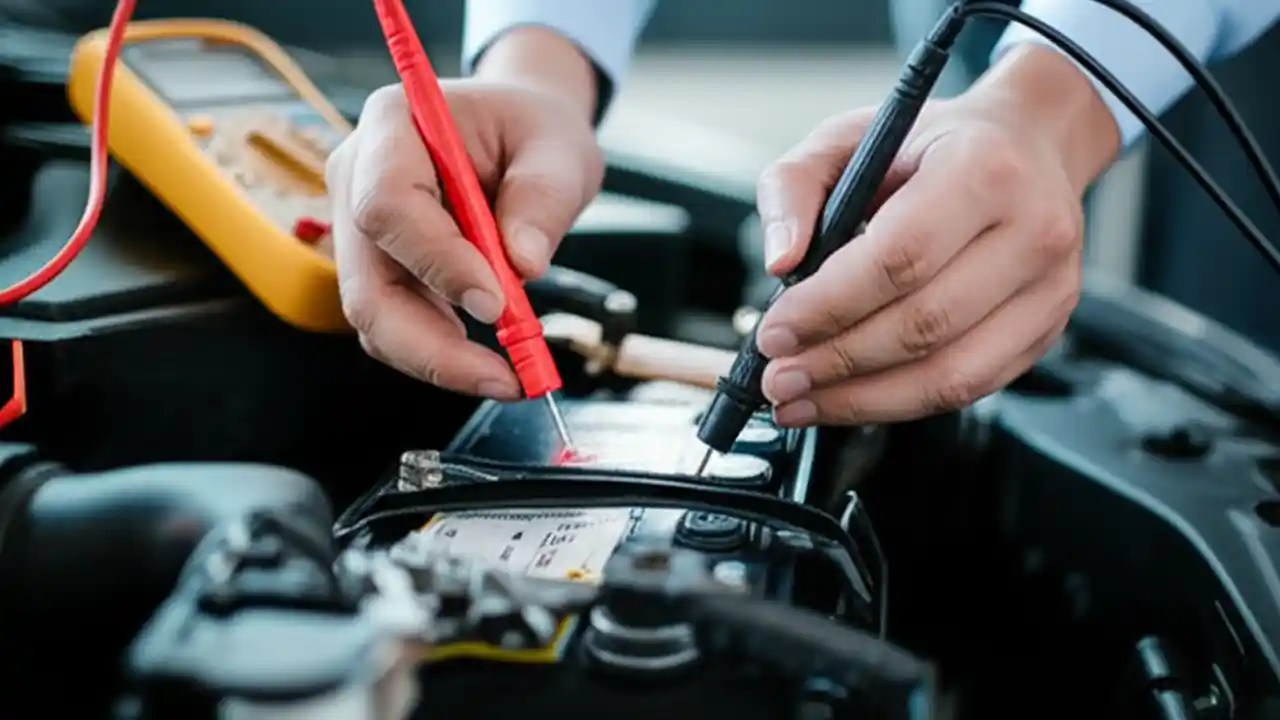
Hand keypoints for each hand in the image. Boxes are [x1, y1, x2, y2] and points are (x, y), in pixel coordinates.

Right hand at [325, 28, 603, 398]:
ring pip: (375, 317)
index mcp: (392, 125)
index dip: (436, 262)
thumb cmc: (531, 130)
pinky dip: (439, 353)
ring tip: (507, 375)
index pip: (388, 204)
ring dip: (438, 359)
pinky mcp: (377, 269)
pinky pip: (394, 326)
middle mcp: (358, 179)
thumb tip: (523, 263)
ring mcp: (359, 230)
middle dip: (429, 344)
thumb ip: (543, 198)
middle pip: (366, 282)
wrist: (518, 135)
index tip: (495, 304)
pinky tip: (487, 361)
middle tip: (501, 376)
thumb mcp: (559, 149)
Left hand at [755, 46, 1121, 426]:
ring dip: (863, 399)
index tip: (775, 332)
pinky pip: (970, 387)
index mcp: (983, 169)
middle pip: (923, 324)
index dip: (829, 306)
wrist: (1025, 144)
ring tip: (802, 400)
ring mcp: (1049, 288)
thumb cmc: (932, 145)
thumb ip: (793, 187)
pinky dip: (901, 403)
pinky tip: (851, 400)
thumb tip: (780, 260)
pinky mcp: (1046, 330)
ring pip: (949, 373)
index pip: (899, 258)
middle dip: (836, 362)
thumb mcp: (847, 138)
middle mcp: (1032, 230)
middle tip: (779, 378)